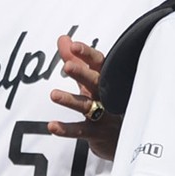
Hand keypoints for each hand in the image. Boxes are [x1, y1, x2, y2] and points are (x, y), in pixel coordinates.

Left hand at [44, 35, 120, 157]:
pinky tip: (52, 126)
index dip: (87, 54)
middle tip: (68, 66)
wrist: (123, 137)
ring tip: (53, 94)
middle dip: (82, 73)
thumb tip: (62, 38)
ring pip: (87, 106)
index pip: (99, 63)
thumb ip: (75, 60)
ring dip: (70, 100)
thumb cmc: (105, 103)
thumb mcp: (89, 81)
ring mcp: (104, 115)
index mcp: (106, 79)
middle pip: (96, 81)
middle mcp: (107, 95)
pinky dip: (67, 129)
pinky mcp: (98, 134)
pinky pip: (81, 131)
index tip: (74, 45)